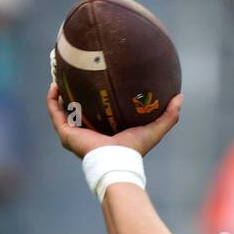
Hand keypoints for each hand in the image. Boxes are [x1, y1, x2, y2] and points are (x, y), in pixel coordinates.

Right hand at [46, 82, 181, 159]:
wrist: (117, 163)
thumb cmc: (134, 150)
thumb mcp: (154, 129)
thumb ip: (168, 116)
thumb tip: (181, 97)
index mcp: (103, 130)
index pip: (96, 110)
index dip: (93, 94)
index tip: (93, 76)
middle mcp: (86, 132)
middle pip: (75, 107)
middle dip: (72, 89)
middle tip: (72, 70)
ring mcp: (74, 134)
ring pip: (61, 109)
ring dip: (58, 91)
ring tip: (58, 72)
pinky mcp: (66, 134)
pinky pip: (55, 113)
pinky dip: (52, 99)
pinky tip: (54, 84)